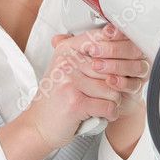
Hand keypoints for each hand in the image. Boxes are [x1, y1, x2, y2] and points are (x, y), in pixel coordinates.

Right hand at [24, 23, 149, 152]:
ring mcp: (70, 83)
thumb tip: (111, 32)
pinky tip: (103, 114)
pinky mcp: (75, 103)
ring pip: (113, 89)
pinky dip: (110, 114)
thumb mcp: (66, 70)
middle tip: (105, 94)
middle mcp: (67, 63)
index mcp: (65, 51)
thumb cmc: (55, 100)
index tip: (121, 61)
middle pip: (111, 69)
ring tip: (102, 104)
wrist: (38, 126)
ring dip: (114, 101)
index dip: (116, 51)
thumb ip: (85, 54)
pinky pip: (108, 106)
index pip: (99, 41)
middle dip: (116, 85)